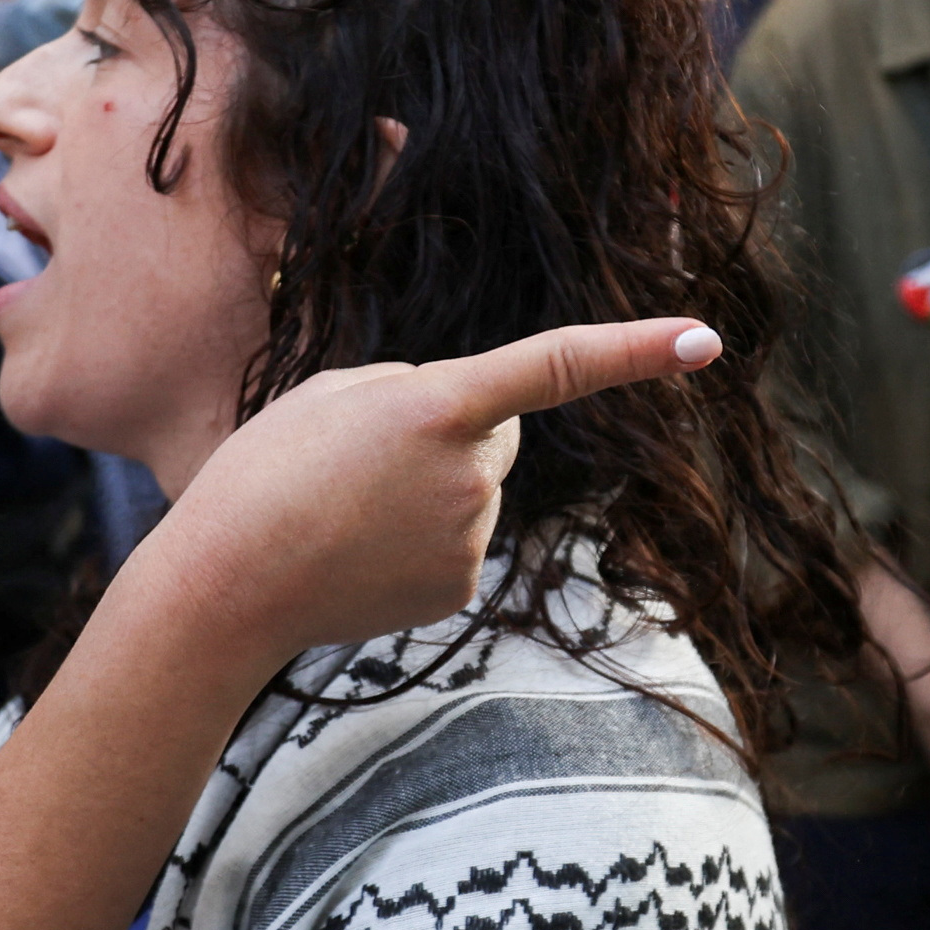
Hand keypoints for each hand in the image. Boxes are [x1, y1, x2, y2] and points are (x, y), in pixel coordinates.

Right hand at [135, 318, 720, 667]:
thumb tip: (479, 430)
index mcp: (438, 407)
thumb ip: (418, 390)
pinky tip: (357, 549)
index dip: (635, 350)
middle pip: (498, 431)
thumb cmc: (266, 473)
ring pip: (473, 488)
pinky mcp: (459, 587)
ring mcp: (470, 538)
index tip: (705, 341)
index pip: (556, 366)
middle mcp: (471, 475)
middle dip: (452, 429)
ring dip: (424, 487)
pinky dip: (416, 537)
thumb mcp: (336, 394)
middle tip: (361, 457)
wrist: (224, 589)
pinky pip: (456, 539)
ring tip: (345, 508)